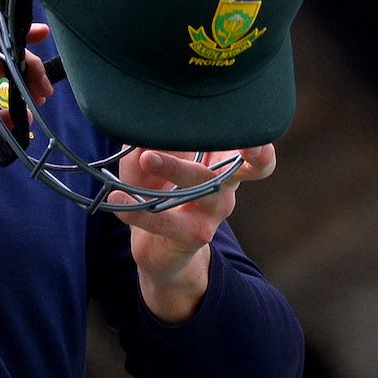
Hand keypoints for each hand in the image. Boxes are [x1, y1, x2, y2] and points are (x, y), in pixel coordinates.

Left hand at [108, 143, 275, 322]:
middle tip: (174, 134)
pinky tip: (117, 200)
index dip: (260, 149)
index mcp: (222, 161)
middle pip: (233, 166)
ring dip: (174, 169)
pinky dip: (137, 210)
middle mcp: (226, 186)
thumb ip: (145, 143)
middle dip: (215, 147)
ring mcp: (213, 212)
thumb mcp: (146, 160)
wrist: (158, 247)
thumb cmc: (157, 189)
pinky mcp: (193, 235)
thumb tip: (141, 130)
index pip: (256, 156)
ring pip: (204, 188)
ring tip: (146, 158)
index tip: (252, 139)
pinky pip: (166, 221)